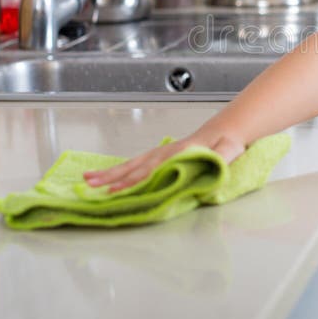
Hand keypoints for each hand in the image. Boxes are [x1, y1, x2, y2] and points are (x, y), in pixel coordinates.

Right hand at [83, 128, 245, 192]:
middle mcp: (167, 151)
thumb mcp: (230, 150)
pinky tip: (107, 175)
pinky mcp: (162, 155)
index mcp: (181, 151)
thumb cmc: (228, 142)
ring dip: (110, 172)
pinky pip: (137, 162)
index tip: (116, 190)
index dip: (134, 181)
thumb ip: (221, 159)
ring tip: (88, 180)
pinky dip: (121, 168)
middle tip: (91, 186)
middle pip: (135, 165)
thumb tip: (210, 171)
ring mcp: (162, 152)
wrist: (227, 128)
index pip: (153, 169)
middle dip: (112, 176)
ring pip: (132, 163)